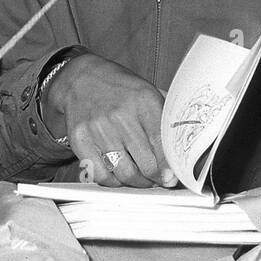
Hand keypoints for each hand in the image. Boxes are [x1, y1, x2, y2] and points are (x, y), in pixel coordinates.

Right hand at [43, 53, 176, 187]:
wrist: (81, 78)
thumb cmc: (120, 89)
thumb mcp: (148, 93)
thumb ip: (164, 120)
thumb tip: (180, 153)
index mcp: (143, 101)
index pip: (161, 143)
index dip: (169, 168)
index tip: (171, 179)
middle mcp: (120, 115)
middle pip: (145, 164)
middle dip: (156, 179)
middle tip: (159, 179)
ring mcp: (98, 129)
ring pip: (124, 174)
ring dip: (136, 182)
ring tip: (141, 177)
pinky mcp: (80, 140)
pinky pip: (100, 175)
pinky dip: (113, 181)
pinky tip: (118, 174)